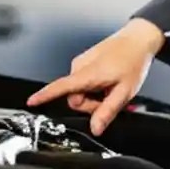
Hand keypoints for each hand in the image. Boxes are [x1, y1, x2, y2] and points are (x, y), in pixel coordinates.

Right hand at [26, 18, 164, 135]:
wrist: (138, 39)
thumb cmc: (133, 62)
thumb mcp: (125, 91)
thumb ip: (108, 111)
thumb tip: (95, 129)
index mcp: (88, 73)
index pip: (61, 87)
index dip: (45, 96)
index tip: (31, 102)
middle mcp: (80, 66)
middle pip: (74, 98)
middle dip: (90, 104)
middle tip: (109, 98)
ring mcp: (81, 63)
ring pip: (79, 91)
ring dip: (93, 95)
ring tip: (111, 86)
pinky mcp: (84, 62)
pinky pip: (82, 83)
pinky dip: (93, 86)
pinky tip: (108, 80)